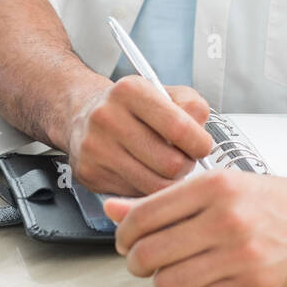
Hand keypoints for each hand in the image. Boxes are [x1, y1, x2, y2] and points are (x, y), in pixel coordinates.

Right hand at [66, 74, 212, 196]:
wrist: (84, 114)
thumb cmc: (133, 107)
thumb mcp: (166, 93)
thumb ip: (192, 107)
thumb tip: (201, 138)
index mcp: (130, 90)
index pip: (179, 128)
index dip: (199, 143)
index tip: (202, 146)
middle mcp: (107, 117)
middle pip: (170, 163)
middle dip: (186, 166)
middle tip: (183, 159)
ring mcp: (95, 147)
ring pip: (154, 185)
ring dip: (169, 182)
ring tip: (166, 168)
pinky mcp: (90, 174)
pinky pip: (134, 196)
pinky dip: (146, 190)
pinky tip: (144, 174)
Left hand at [103, 168, 286, 286]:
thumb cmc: (270, 199)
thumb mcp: (218, 185)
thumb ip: (163, 199)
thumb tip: (113, 209)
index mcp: (214, 186)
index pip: (144, 216)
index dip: (125, 234)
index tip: (126, 239)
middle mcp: (226, 219)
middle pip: (150, 254)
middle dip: (137, 262)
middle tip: (142, 260)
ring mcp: (241, 254)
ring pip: (169, 283)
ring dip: (162, 281)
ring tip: (173, 269)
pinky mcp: (254, 283)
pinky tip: (203, 277)